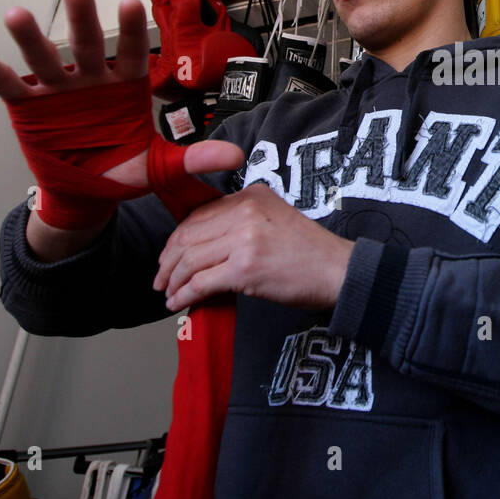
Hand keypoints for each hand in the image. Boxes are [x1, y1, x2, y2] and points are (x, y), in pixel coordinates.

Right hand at [0, 0, 240, 188]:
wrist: (88, 191)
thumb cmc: (123, 169)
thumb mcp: (159, 166)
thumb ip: (192, 158)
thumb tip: (237, 160)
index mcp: (126, 87)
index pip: (133, 55)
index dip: (131, 32)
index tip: (131, 3)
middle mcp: (92, 79)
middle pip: (88, 45)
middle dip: (83, 18)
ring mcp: (59, 89)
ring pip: (45, 58)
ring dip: (30, 37)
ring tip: (16, 13)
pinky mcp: (29, 105)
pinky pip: (5, 82)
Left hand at [153, 182, 355, 311]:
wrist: (339, 271)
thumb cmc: (310, 253)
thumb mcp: (276, 219)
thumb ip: (243, 221)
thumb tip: (204, 245)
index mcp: (251, 195)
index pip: (200, 214)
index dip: (178, 238)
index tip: (171, 256)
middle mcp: (245, 210)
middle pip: (189, 235)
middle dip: (168, 260)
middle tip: (161, 278)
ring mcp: (244, 239)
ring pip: (190, 259)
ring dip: (173, 280)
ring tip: (168, 293)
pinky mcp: (244, 268)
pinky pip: (200, 283)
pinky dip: (184, 295)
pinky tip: (179, 303)